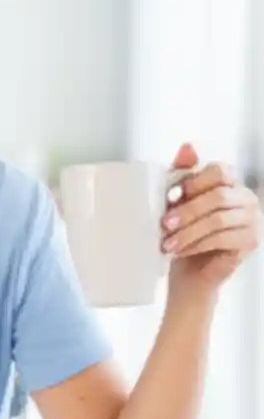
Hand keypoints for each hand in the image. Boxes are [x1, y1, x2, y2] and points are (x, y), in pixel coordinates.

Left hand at [161, 143, 260, 299]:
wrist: (188, 273)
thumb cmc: (182, 234)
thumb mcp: (176, 202)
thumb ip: (182, 174)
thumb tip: (188, 146)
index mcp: (230, 183)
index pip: (220, 170)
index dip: (195, 181)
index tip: (171, 196)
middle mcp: (246, 198)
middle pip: (218, 196)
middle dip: (187, 210)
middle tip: (165, 224)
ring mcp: (253, 219)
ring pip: (218, 219)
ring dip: (188, 231)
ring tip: (167, 243)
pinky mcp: (252, 241)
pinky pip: (222, 238)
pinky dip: (197, 244)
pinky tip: (180, 251)